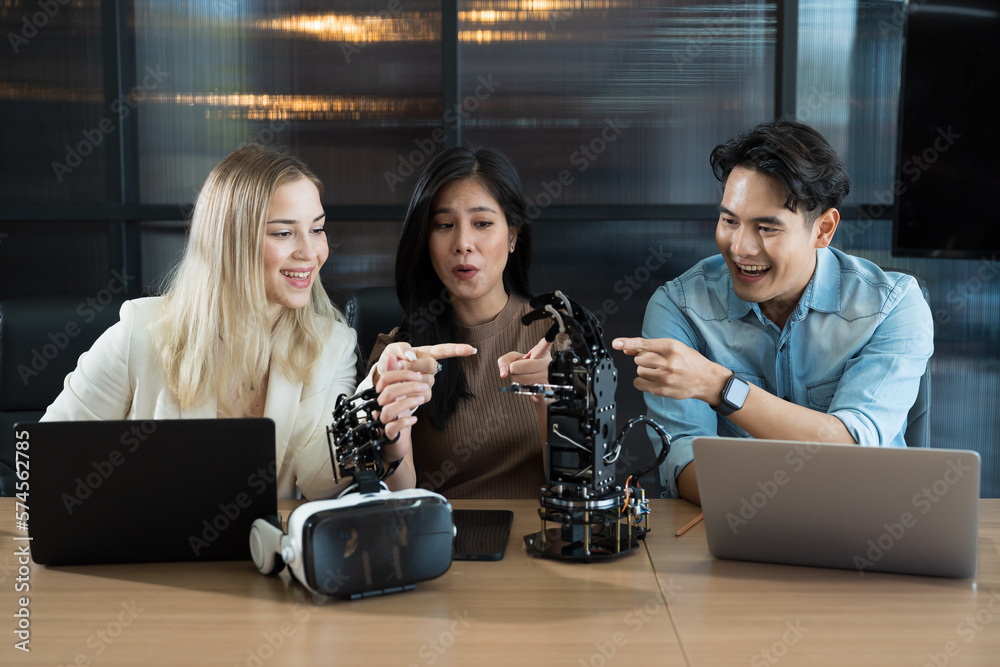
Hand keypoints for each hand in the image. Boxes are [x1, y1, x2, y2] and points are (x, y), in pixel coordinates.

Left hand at [372, 341, 477, 441]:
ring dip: (411, 378)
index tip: (472, 350)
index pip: (444, 350)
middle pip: (432, 365)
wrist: (381, 379)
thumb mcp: (392, 350)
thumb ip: (401, 348)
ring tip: (397, 376)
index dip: (458, 350)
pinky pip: (423, 395)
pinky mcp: (423, 395)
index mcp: (425, 353)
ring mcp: (428, 381)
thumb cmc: (390, 361)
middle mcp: (430, 367)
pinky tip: (402, 389)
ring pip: (427, 381)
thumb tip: (411, 355)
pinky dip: (411, 392)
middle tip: (401, 365)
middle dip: (417, 365)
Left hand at [498, 337, 551, 403]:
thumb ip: (504, 361)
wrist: (538, 383)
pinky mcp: (545, 389)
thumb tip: (503, 374)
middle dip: (514, 369)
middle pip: (522, 366)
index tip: (550, 338)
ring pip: (523, 379)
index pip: (544, 346)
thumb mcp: (514, 359)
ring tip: (524, 376)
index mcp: (541, 352)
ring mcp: (547, 377)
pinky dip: (523, 388)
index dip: (547, 342)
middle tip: (518, 369)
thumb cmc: (526, 368)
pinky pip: (526, 389)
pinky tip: (529, 384)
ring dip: (518, 379)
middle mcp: (546, 364)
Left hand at [612, 336, 728, 402]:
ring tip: (659, 371)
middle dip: (644, 359)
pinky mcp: (662, 390)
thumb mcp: (674, 348)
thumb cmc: (690, 361)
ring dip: (645, 370)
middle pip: (639, 359)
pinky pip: (639, 383)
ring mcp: (665, 377)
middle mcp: (668, 362)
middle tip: (657, 361)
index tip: (616, 343)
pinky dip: (643, 381)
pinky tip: (654, 379)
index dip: (628, 343)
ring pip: (639, 371)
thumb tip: (627, 349)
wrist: (706, 380)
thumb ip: (650, 347)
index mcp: (671, 347)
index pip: (644, 344)